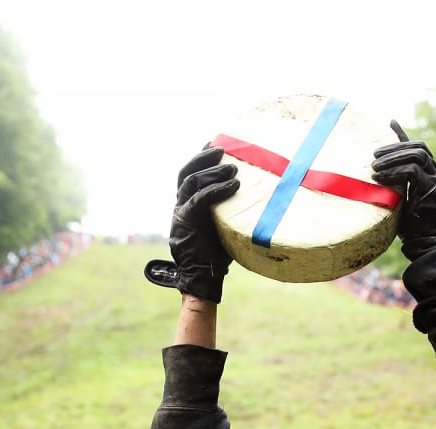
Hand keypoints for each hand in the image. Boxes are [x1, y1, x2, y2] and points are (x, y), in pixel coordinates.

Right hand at [144, 146, 238, 302]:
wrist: (202, 276)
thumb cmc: (217, 254)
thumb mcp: (222, 226)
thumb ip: (227, 210)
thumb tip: (255, 198)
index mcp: (185, 204)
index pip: (188, 174)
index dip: (199, 158)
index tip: (213, 144)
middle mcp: (179, 205)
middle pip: (186, 172)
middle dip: (203, 157)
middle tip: (221, 148)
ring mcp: (180, 212)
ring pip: (192, 182)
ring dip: (214, 171)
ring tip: (233, 167)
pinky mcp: (186, 221)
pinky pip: (201, 199)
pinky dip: (218, 190)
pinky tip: (234, 185)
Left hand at [371, 121, 435, 241]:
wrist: (428, 249)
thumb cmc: (412, 233)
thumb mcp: (400, 205)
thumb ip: (396, 188)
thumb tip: (376, 177)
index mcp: (429, 179)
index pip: (419, 149)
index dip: (404, 136)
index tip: (391, 122)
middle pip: (420, 148)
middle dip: (395, 146)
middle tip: (374, 155)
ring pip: (417, 155)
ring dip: (393, 157)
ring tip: (374, 167)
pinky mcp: (433, 193)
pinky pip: (412, 172)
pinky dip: (393, 172)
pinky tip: (379, 179)